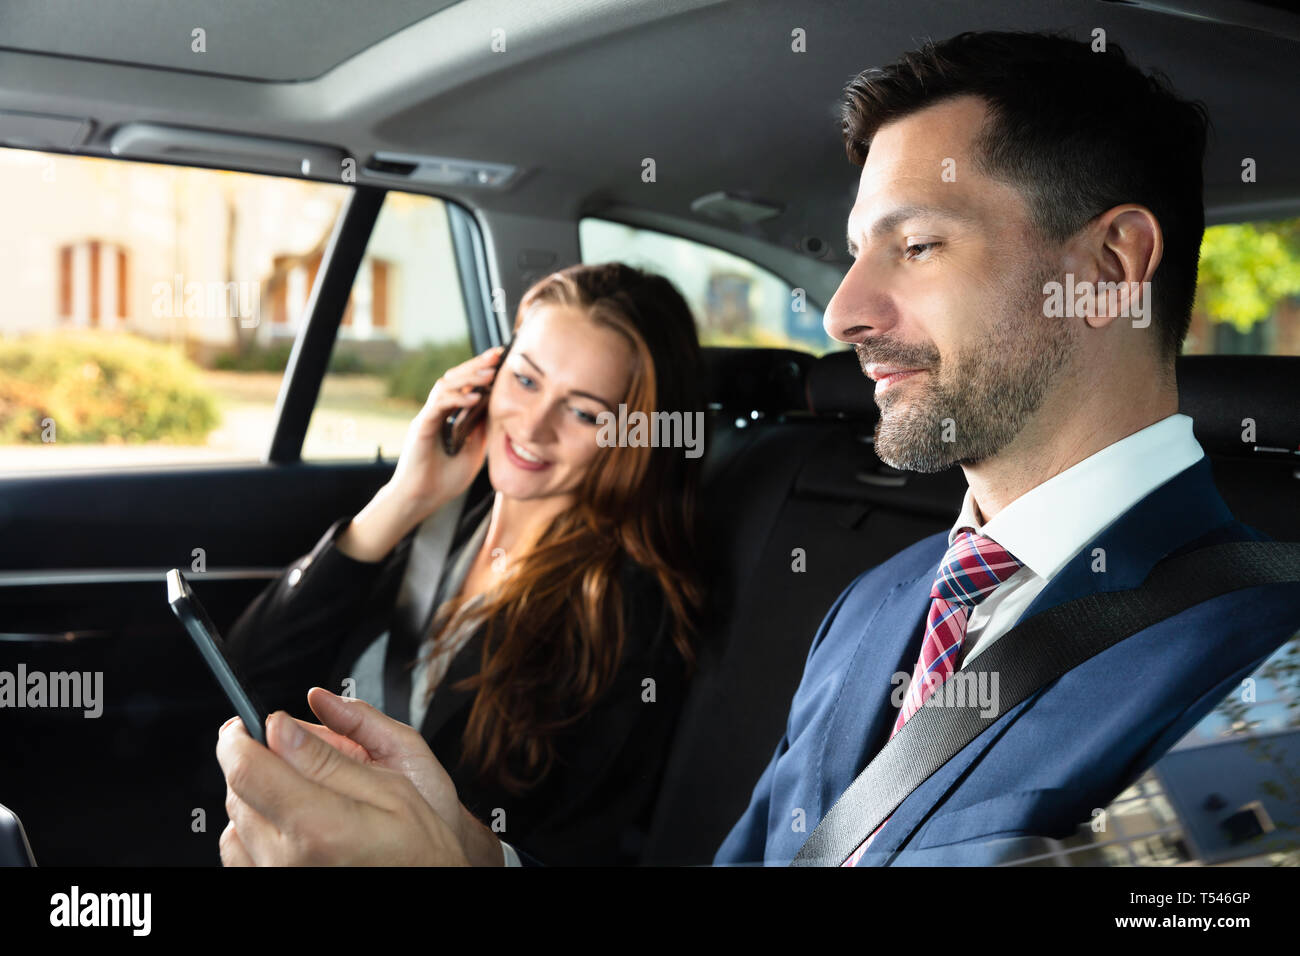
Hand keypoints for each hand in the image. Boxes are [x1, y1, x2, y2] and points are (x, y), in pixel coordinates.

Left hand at [216, 696, 470, 865]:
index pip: (247, 769)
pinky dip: (255, 832)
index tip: (244, 724)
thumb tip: (281, 728)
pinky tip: (290, 827)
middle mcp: (287, 861)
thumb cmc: (417, 849)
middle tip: (295, 759)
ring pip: (235, 822)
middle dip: (259, 765)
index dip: (238, 737)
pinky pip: (240, 854)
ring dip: (257, 799)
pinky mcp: (268, 887)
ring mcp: (274, 878)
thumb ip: (329, 756)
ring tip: (301, 798)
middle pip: (237, 792)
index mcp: (318, 827)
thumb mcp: (392, 788)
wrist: (427, 889)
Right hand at [385, 345, 505, 515]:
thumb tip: (498, 411)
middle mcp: (436, 412)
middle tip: (497, 353)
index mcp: (447, 417)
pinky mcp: (421, 427)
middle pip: (454, 378)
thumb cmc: (443, 481)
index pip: (464, 386)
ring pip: (445, 385)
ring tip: (490, 373)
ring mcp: (427, 417)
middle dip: (476, 364)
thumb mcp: (473, 453)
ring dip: (468, 377)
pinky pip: (439, 405)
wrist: (421, 501)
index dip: (480, 372)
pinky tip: (475, 396)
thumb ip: (481, 431)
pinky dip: (457, 398)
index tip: (501, 361)